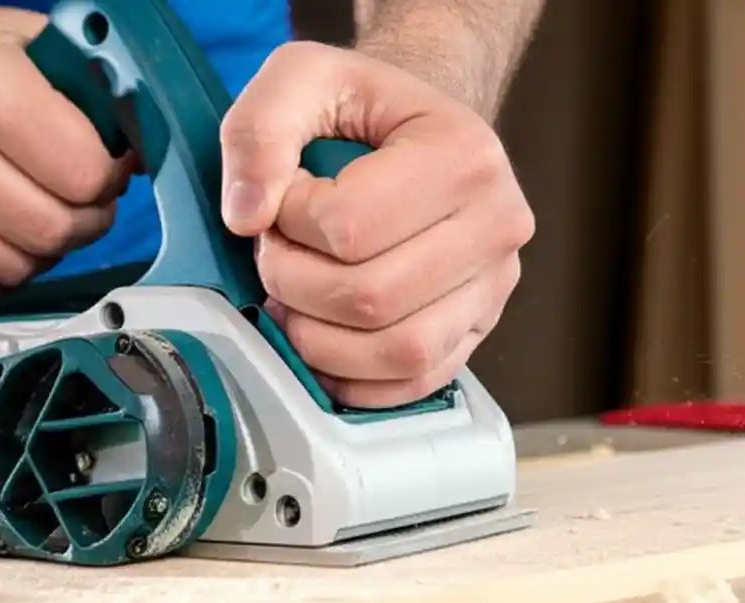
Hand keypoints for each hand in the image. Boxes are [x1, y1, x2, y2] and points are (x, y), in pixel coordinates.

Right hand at [0, 6, 131, 309]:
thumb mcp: (29, 44)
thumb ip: (92, 94)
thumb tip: (143, 155)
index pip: (83, 174)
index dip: (107, 177)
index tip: (104, 169)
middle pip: (50, 230)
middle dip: (83, 222)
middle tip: (79, 202)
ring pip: (12, 269)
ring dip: (39, 253)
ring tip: (33, 213)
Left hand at [219, 42, 532, 407]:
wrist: (419, 134)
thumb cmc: (366, 110)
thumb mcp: (302, 77)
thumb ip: (260, 128)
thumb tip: (247, 214)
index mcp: (464, 154)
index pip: (351, 226)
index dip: (290, 222)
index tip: (287, 198)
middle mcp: (497, 224)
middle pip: (370, 298)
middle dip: (294, 284)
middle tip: (279, 252)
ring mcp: (493, 285)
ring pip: (397, 351)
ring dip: (318, 340)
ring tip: (296, 299)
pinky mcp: (476, 329)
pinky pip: (413, 382)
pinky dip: (353, 377)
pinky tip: (322, 341)